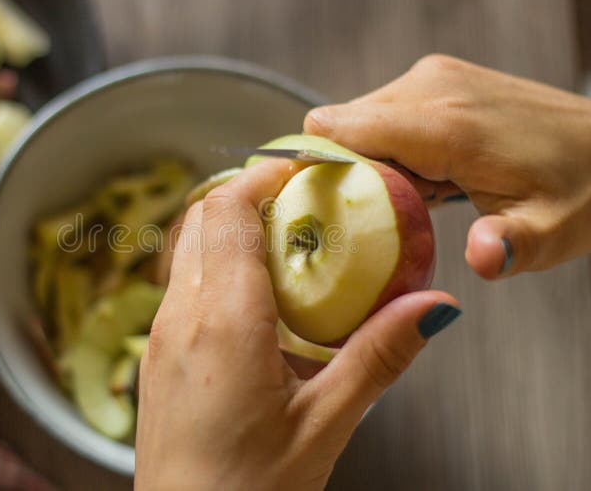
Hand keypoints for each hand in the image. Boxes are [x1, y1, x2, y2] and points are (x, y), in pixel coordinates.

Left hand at [134, 159, 459, 489]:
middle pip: (203, 218)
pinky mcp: (156, 355)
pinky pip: (182, 285)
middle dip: (250, 195)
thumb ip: (378, 357)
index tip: (302, 165)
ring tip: (287, 247)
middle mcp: (181, 316)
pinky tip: (257, 302)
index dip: (263, 173)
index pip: (230, 211)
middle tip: (303, 202)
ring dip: (232, 231)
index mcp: (224, 322)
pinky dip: (216, 268)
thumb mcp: (325, 425)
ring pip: (189, 250)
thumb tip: (433, 306)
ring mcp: (160, 335)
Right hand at [304, 54, 590, 278]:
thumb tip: (482, 257)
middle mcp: (431, 88)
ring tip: (417, 197)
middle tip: (384, 215)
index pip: (337, 129)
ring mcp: (434, 78)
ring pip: (356, 121)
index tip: (318, 209)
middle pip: (339, 128)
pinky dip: (389, 148)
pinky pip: (382, 114)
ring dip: (369, 163)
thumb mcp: (552, 233)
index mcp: (447, 124)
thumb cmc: (584, 192)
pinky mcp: (438, 80)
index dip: (313, 168)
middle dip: (345, 174)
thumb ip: (509, 247)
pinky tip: (429, 176)